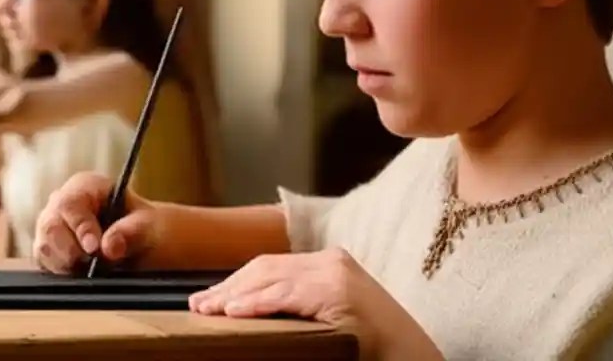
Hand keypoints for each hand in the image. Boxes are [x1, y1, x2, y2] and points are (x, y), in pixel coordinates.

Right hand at [32, 172, 162, 273]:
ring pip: (44, 247)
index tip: (94, 248)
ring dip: (66, 264)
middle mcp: (62, 203)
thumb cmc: (144, 228)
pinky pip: (45, 263)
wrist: (143, 245)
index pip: (70, 204)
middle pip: (50, 227)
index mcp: (85, 186)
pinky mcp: (49, 249)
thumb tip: (109, 246)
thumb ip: (130, 233)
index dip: (80, 228)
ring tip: (91, 269)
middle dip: (70, 251)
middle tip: (92, 266)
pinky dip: (62, 272)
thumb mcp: (148, 226)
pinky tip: (81, 273)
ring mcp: (51, 226)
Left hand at [188, 249, 440, 359]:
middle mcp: (331, 261)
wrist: (414, 357)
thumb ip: (299, 303)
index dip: (236, 282)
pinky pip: (287, 297)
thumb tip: (248, 308)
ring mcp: (335, 275)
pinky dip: (256, 304)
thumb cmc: (370, 344)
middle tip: (199, 306)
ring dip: (233, 296)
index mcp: (329, 263)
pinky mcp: (338, 294)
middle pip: (265, 268)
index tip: (209, 299)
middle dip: (228, 287)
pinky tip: (234, 312)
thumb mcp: (329, 314)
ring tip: (207, 310)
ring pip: (271, 279)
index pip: (271, 266)